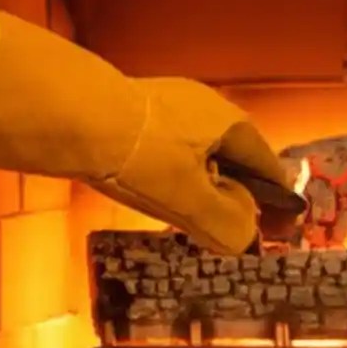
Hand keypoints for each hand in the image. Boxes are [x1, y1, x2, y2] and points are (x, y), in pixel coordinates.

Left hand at [0, 2, 290, 254]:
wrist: (69, 118)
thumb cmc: (139, 157)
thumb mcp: (191, 201)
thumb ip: (228, 224)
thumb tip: (245, 240)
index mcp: (228, 122)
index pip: (266, 163)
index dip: (273, 198)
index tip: (277, 226)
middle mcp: (202, 107)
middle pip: (231, 157)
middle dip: (234, 192)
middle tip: (231, 228)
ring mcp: (166, 107)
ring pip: (195, 154)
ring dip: (198, 187)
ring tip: (189, 219)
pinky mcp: (132, 115)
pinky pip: (164, 151)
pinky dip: (167, 177)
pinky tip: (150, 194)